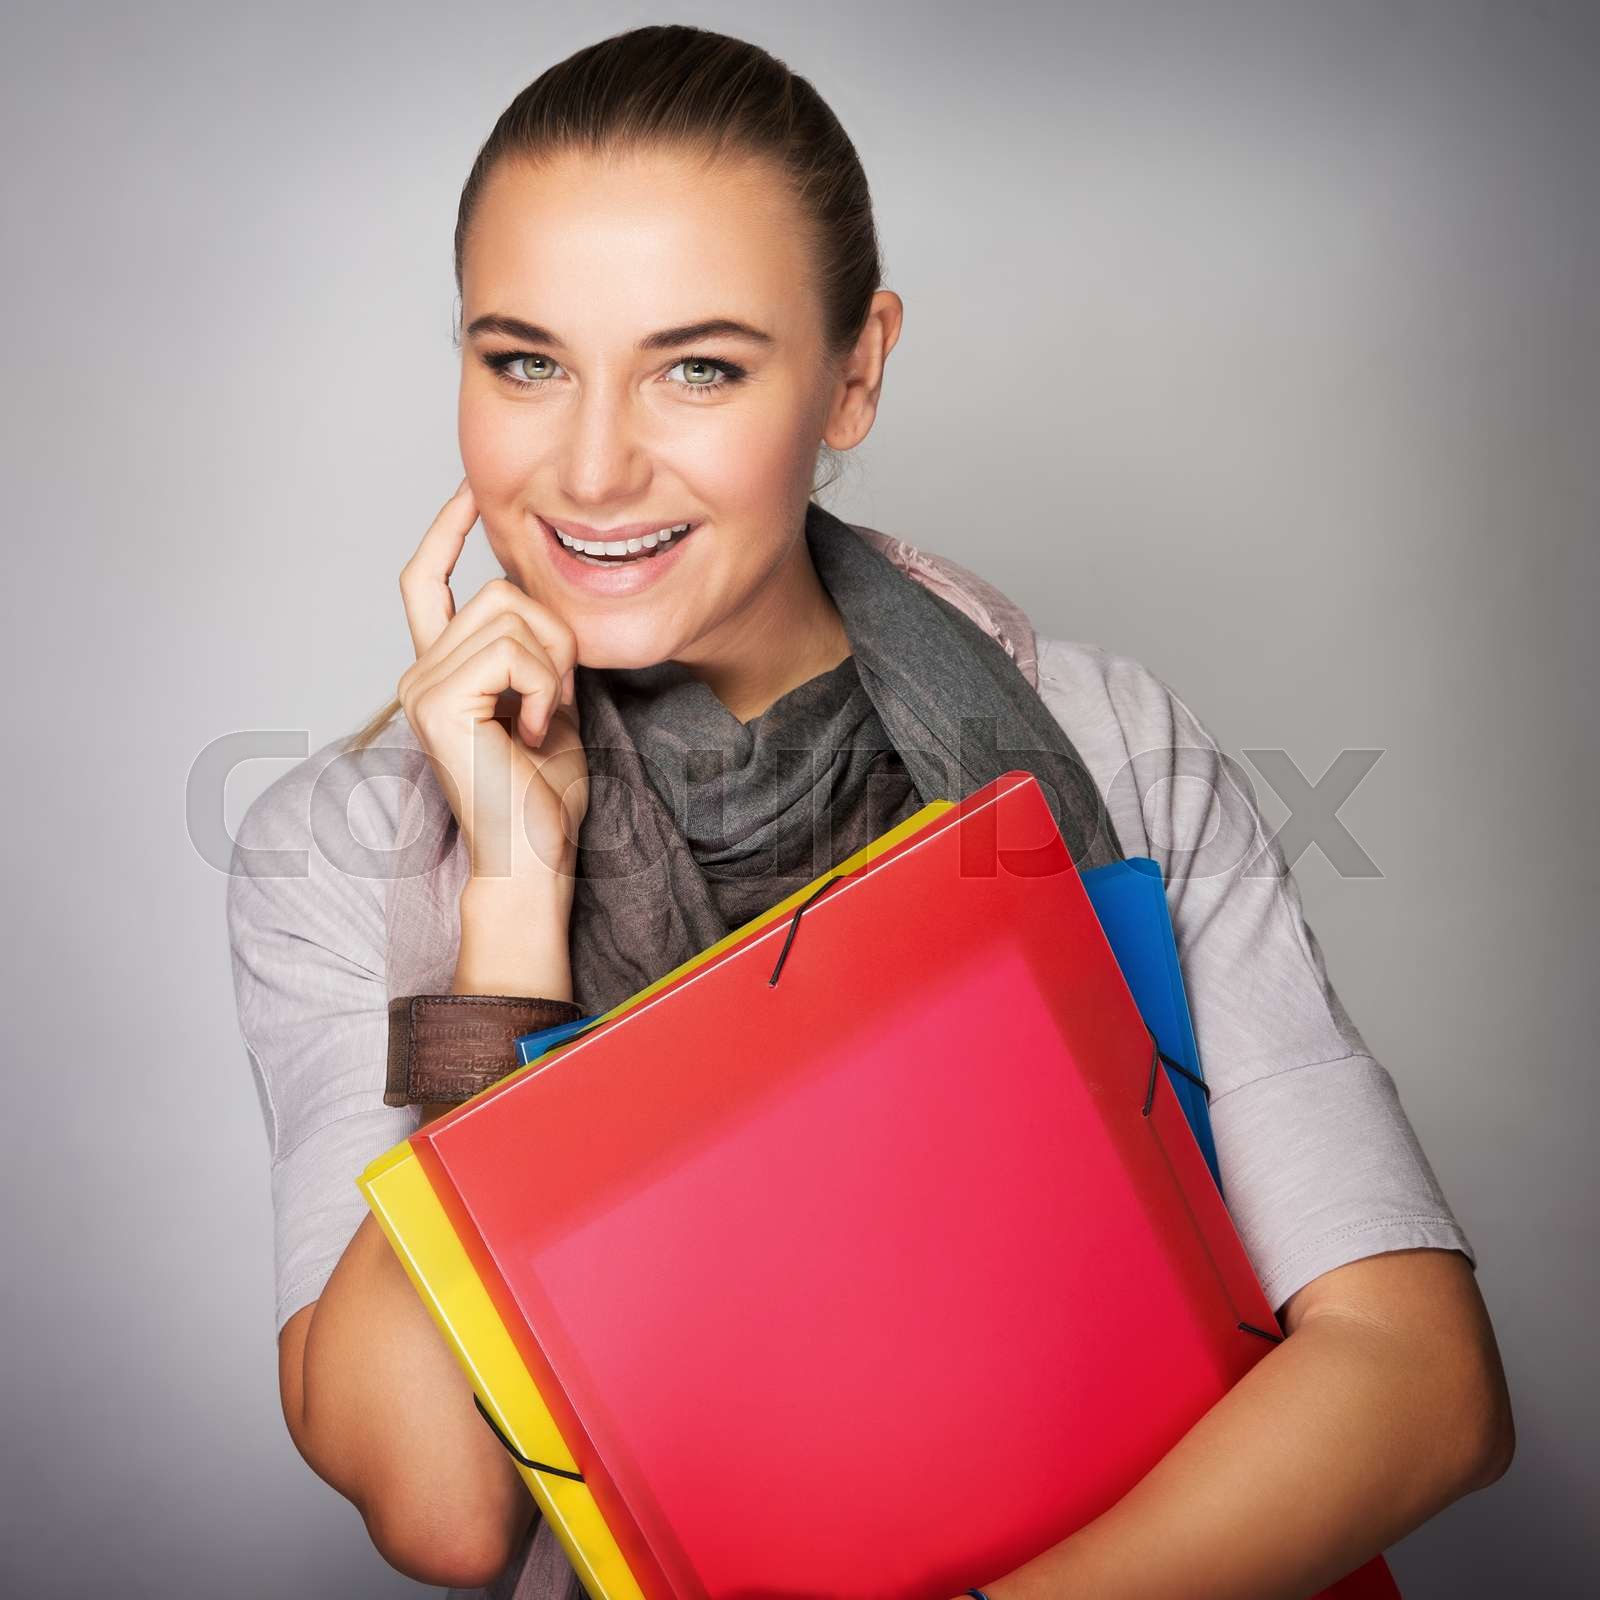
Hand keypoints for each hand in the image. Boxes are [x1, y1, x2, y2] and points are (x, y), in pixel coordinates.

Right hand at [397, 479, 589, 898]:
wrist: (533, 858)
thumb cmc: (544, 797)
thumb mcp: (552, 706)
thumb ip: (539, 655)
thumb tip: (548, 602)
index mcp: (441, 672)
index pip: (426, 581)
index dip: (445, 530)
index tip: (470, 490)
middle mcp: (419, 673)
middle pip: (500, 591)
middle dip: (555, 636)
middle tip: (559, 701)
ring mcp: (422, 686)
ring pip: (511, 613)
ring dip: (553, 664)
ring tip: (546, 721)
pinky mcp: (438, 702)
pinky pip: (513, 651)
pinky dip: (545, 688)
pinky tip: (537, 733)